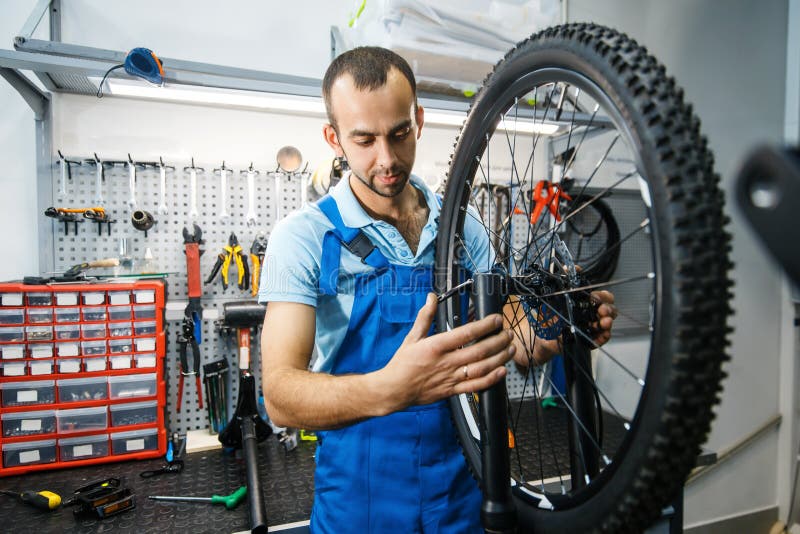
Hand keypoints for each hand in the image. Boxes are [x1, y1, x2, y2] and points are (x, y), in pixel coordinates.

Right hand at [377, 293, 514, 410]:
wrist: (394, 390)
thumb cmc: (402, 364)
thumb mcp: (412, 337)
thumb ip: (425, 317)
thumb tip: (431, 298)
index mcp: (436, 346)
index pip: (466, 333)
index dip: (485, 325)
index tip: (496, 319)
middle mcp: (446, 362)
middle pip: (479, 350)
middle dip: (498, 341)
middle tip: (508, 333)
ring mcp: (451, 377)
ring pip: (482, 368)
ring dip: (499, 358)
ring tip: (510, 349)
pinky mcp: (452, 390)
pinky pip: (476, 386)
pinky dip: (491, 379)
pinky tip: (501, 371)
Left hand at [509, 290, 616, 367]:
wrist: (537, 335)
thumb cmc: (546, 314)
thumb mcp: (552, 296)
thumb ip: (562, 280)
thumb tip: (570, 268)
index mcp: (585, 302)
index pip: (602, 297)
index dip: (602, 296)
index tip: (595, 297)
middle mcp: (590, 314)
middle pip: (608, 309)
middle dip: (608, 308)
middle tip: (601, 310)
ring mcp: (589, 328)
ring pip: (606, 324)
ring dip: (607, 322)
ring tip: (604, 322)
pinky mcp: (585, 341)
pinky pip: (599, 339)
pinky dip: (602, 337)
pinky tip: (602, 334)